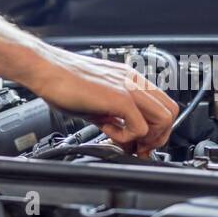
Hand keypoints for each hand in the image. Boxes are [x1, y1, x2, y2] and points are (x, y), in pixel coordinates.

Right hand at [24, 46, 178, 157]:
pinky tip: (107, 131)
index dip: (156, 129)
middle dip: (158, 137)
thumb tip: (121, 136)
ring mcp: (129, 87)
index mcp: (130, 80)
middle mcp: (134, 81)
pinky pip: (140, 127)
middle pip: (171, 112)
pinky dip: (127, 137)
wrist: (46, 70)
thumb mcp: (96, 102)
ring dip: (147, 138)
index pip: (162, 105)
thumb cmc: (63, 83)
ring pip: (164, 119)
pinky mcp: (120, 97)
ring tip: (124, 140)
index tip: (140, 142)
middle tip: (137, 146)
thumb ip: (113, 117)